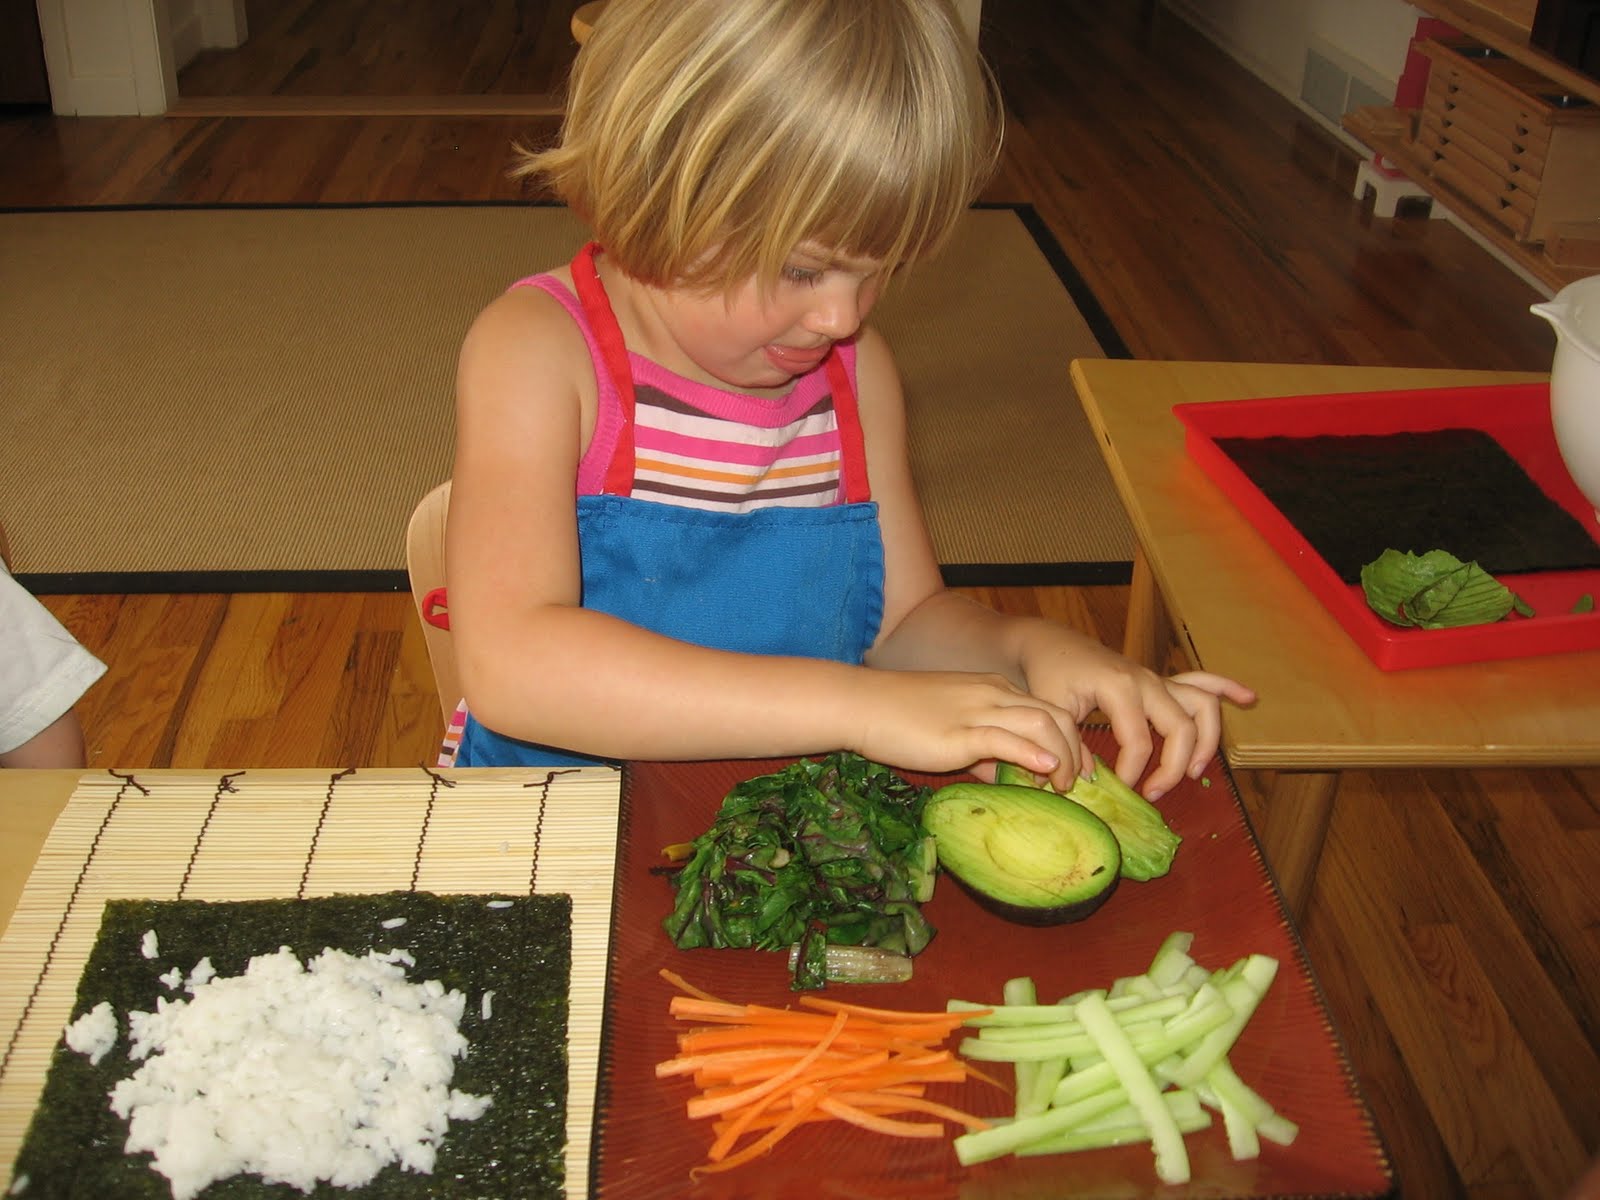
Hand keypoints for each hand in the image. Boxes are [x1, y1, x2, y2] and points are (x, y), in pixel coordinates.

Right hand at [844, 669, 1084, 781]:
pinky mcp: (960, 732)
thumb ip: (978, 751)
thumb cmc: (898, 717)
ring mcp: (978, 710)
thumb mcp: (948, 730)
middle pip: (1056, 716)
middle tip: (1075, 783)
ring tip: (1062, 785)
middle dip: (1075, 751)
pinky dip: (1033, 755)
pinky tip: (1044, 772)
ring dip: (1062, 757)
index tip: (1075, 769)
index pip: (1047, 710)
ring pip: (1042, 724)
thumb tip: (999, 774)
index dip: (1069, 741)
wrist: (860, 704)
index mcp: (992, 690)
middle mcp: (993, 694)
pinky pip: (1007, 740)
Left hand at [1018, 632, 1254, 797]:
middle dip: (1174, 765)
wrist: (1049, 644)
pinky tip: (1249, 698)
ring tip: (1195, 772)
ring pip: (1201, 705)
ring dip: (1207, 739)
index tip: (1122, 789)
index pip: (1139, 741)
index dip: (1134, 771)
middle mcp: (1146, 680)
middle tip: (1155, 793)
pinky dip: (1226, 688)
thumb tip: (1084, 782)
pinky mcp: (1160, 680)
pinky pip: (1201, 681)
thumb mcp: (1051, 711)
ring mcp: (1157, 679)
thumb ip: (1068, 747)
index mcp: (1118, 687)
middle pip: (1181, 726)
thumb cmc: (1047, 675)